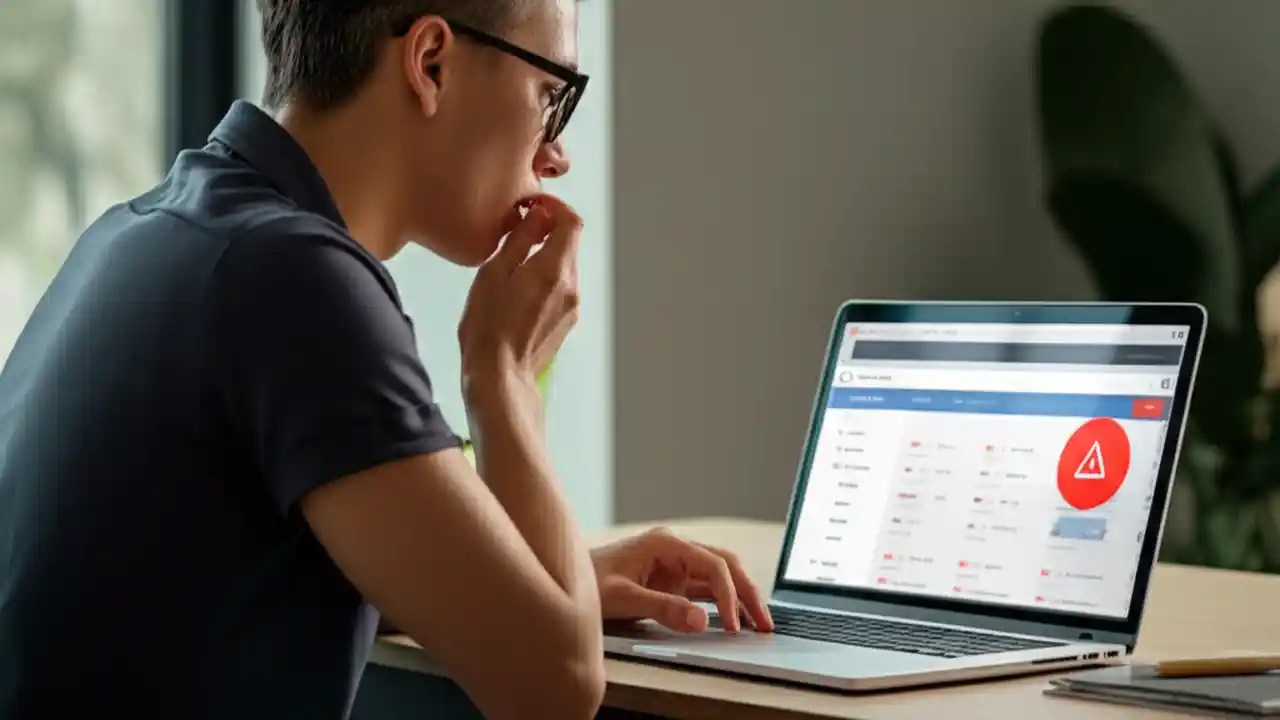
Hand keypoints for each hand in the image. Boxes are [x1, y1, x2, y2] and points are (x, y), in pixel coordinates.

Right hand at [459, 194, 580, 392]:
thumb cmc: (488, 328)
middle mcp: (571, 286)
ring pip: (565, 266)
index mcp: (555, 269)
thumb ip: (520, 240)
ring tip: (513, 261)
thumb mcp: (494, 273)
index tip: (533, 205)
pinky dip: (546, 277)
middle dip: (548, 229)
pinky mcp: (566, 322)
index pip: (572, 222)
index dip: (555, 206)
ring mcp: (571, 306)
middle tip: (518, 229)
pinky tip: (519, 288)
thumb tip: (537, 215)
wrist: (500, 377)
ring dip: (545, 254)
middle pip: (570, 243)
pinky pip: (561, 287)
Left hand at [590, 527, 774, 633]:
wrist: (565, 579)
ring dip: (739, 597)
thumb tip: (701, 620)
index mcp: (665, 543)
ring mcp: (674, 563)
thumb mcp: (622, 597)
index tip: (731, 625)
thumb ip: (662, 608)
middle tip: (765, 622)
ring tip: (759, 623)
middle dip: (747, 592)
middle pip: (724, 565)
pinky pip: (704, 589)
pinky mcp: (671, 579)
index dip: (728, 595)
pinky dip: (722, 603)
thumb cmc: (587, 582)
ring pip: (718, 576)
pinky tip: (734, 619)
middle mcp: (674, 549)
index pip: (711, 565)